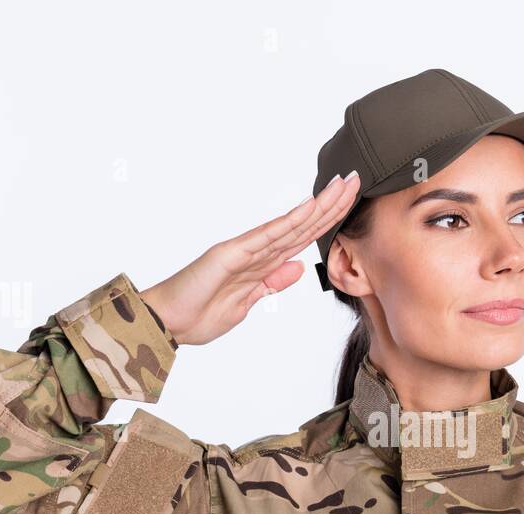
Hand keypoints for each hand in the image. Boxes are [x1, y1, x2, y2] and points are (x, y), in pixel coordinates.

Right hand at [139, 171, 360, 345]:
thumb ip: (271, 284)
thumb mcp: (246, 304)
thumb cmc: (198, 315)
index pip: (303, 238)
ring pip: (290, 225)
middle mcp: (256, 251)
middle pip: (302, 225)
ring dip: (318, 206)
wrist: (166, 323)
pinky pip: (266, 237)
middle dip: (331, 204)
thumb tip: (298, 268)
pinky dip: (288, 222)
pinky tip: (309, 208)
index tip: (349, 203)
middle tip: (357, 180)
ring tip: (342, 186)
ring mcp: (244, 249)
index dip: (327, 221)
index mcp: (262, 264)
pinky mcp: (231, 254)